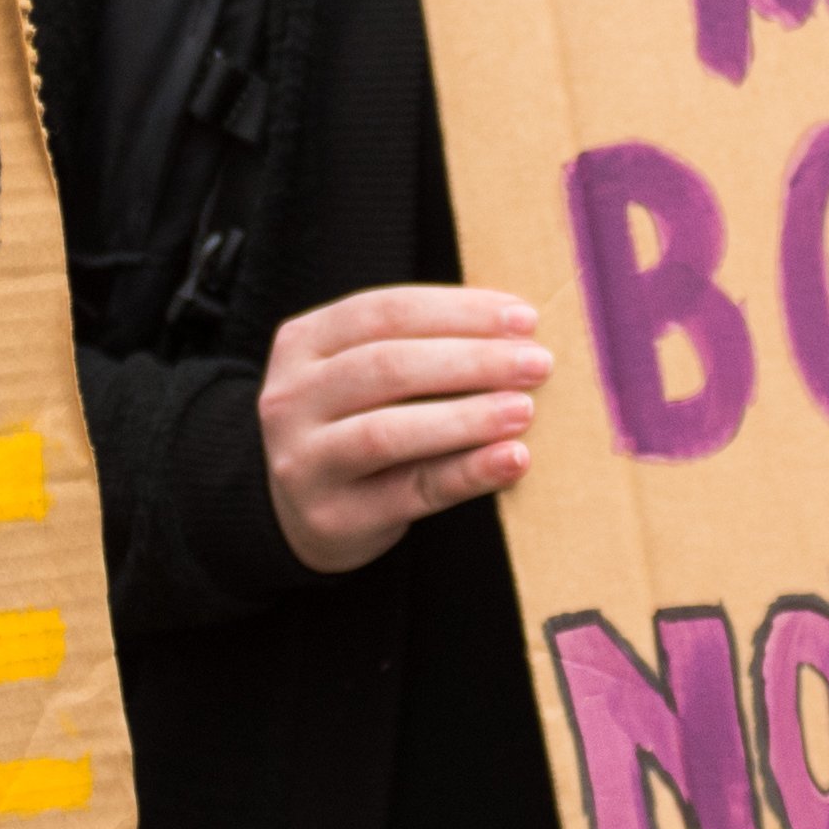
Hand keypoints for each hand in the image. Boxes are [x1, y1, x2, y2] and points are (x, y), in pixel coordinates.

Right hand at [259, 285, 555, 573]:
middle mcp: (291, 399)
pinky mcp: (334, 517)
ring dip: (467, 417)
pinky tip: (512, 460)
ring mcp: (305, 461)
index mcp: (302, 343)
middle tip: (537, 363)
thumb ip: (420, 347)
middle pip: (387, 366)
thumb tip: (518, 330)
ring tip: (524, 409)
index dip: (459, 311)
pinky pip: (410, 491)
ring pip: (389, 431)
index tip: (524, 319)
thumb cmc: (356, 423)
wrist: (301, 512)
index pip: (385, 311)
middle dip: (471, 359)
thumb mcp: (362, 374)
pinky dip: (467, 472)